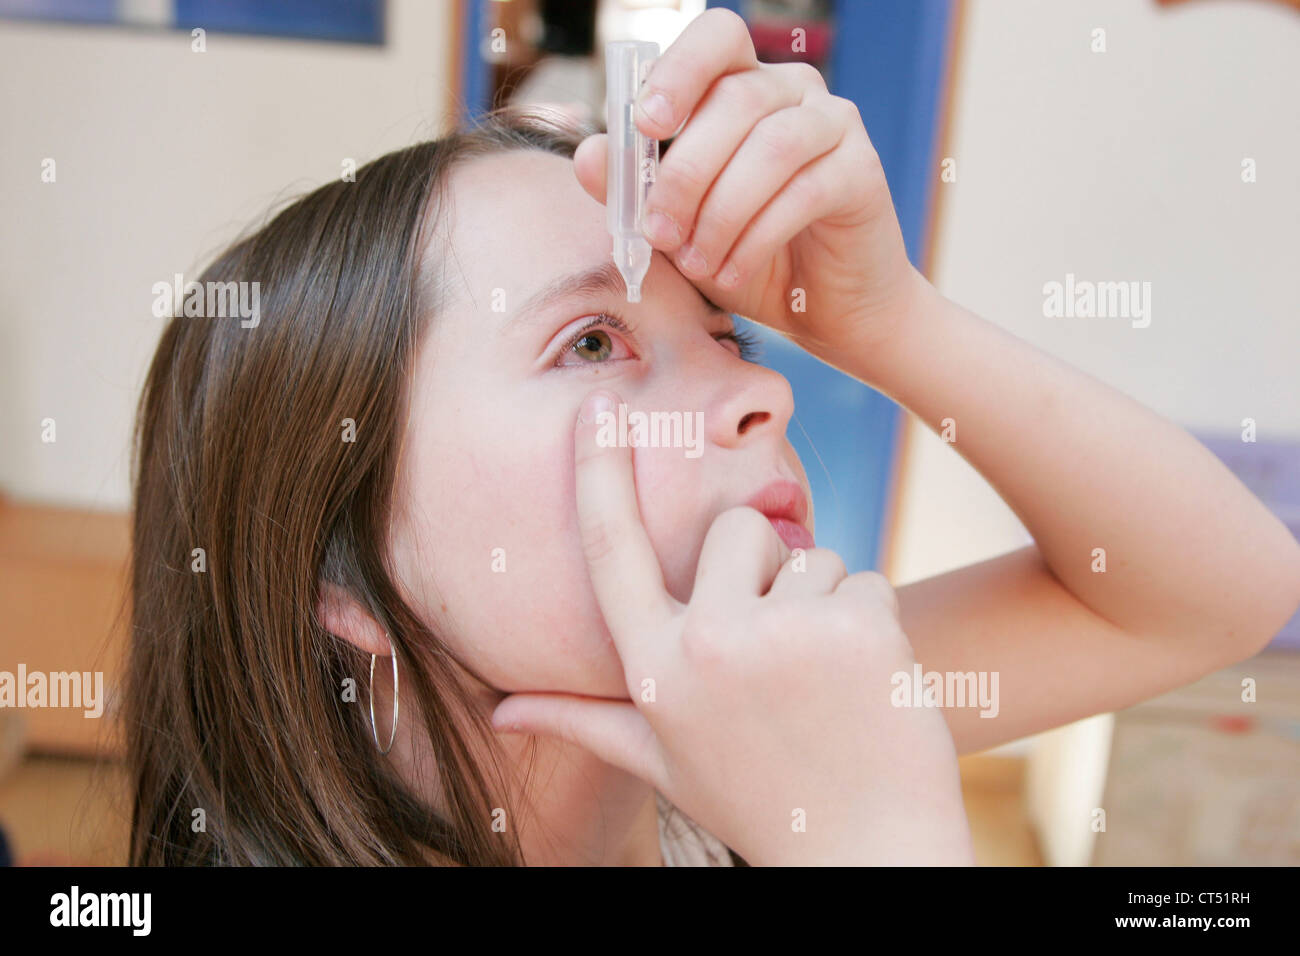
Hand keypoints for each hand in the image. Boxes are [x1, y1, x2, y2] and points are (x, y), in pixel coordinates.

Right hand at [491, 390, 974, 864]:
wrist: (864, 853)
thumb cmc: (757, 799)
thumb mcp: (663, 760)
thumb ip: (584, 719)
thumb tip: (501, 709)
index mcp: (656, 668)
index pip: (612, 549)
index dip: (600, 475)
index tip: (601, 409)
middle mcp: (708, 642)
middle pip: (734, 530)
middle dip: (762, 571)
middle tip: (782, 652)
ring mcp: (784, 633)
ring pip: (809, 554)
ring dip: (822, 605)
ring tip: (824, 683)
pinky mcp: (858, 626)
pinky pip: (865, 580)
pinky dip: (873, 625)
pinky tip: (867, 687)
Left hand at [573, 7, 925, 358]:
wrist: (825, 311)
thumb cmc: (746, 257)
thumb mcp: (677, 226)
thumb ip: (632, 189)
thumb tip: (589, 155)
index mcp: (744, 82)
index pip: (716, 37)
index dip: (679, 70)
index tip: (646, 124)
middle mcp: (794, 89)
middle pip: (735, 99)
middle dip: (685, 173)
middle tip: (658, 233)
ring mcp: (834, 124)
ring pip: (771, 147)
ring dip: (720, 213)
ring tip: (696, 263)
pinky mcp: (862, 171)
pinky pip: (804, 192)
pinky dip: (756, 240)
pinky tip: (731, 275)